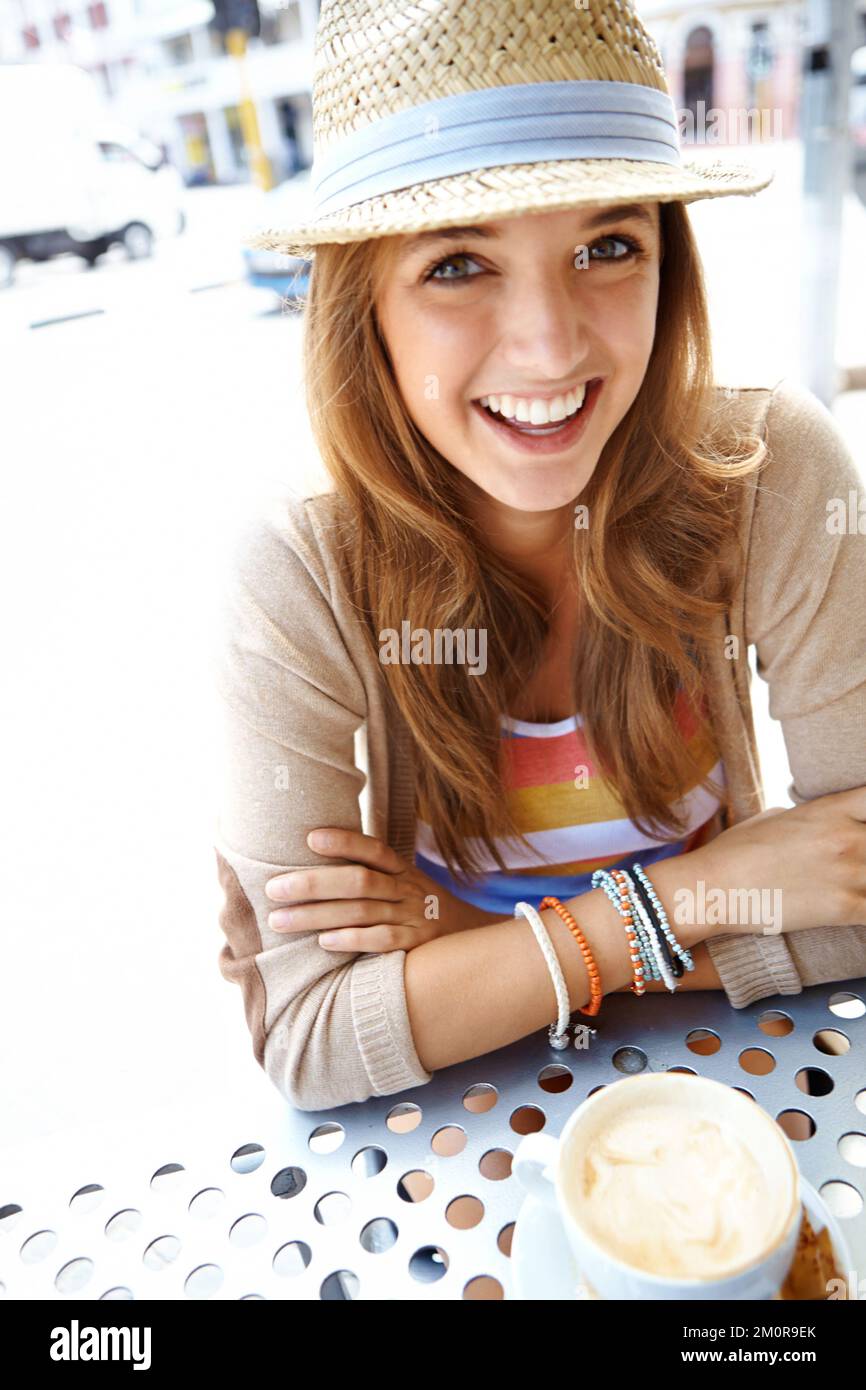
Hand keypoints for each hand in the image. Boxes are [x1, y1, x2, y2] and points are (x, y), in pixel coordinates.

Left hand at [264, 827, 491, 952]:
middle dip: (312, 884)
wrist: (473, 940)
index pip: (373, 850)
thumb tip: (315, 862)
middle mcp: (407, 889)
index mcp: (402, 870)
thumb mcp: (405, 884)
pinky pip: (383, 941)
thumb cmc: (421, 909)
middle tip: (273, 888)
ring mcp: (413, 917)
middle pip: (358, 881)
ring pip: (362, 911)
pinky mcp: (417, 945)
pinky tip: (324, 942)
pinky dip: (352, 940)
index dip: (344, 842)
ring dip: (317, 915)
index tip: (309, 838)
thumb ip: (370, 874)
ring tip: (281, 920)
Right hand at [683, 785, 865, 935]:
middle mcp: (847, 838)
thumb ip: (812, 819)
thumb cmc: (736, 852)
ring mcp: (849, 873)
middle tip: (857, 861)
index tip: (864, 825)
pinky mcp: (845, 908)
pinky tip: (858, 908)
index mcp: (831, 810)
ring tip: (856, 884)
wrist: (714, 888)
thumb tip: (825, 824)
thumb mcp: (775, 818)